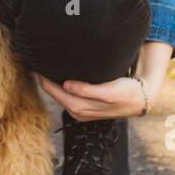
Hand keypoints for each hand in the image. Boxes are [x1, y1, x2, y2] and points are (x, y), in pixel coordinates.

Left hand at [36, 70, 163, 120]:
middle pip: (53, 94)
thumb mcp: (109, 91)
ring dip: (50, 85)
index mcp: (81, 107)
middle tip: (35, 62)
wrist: (139, 101)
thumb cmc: (125, 92)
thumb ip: (87, 90)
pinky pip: (66, 98)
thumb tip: (66, 85)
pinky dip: (59, 89)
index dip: (44, 78)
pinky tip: (58, 79)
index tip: (37, 64)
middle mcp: (78, 112)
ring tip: (43, 69)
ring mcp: (81, 112)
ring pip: (59, 97)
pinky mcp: (85, 110)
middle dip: (44, 80)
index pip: (54, 91)